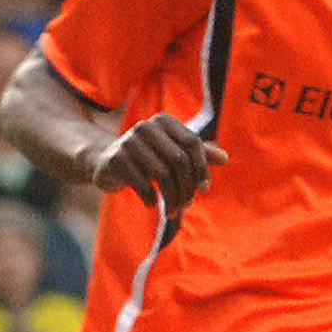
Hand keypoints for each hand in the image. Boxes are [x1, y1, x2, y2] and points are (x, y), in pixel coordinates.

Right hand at [86, 115, 226, 215]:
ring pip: (163, 174)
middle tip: (186, 204)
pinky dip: (152, 199)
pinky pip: (143, 184)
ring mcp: (129, 142)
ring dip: (172, 197)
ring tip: (172, 210)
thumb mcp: (172, 154)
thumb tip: (225, 158)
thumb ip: (198, 154)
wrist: (106, 163)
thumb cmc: (147, 159)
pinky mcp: (116, 160)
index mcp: (163, 121)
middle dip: (187, 187)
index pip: (192, 143)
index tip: (203, 188)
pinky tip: (152, 204)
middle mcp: (146, 127)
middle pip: (179, 160)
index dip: (202, 167)